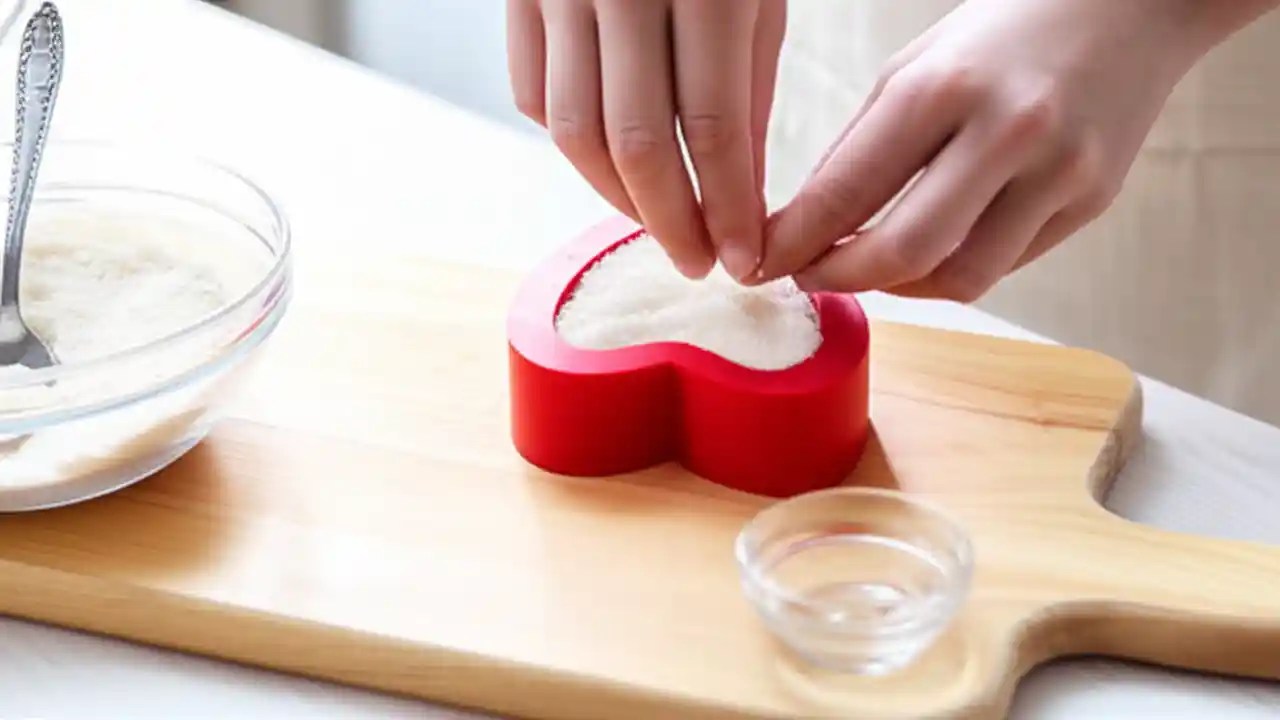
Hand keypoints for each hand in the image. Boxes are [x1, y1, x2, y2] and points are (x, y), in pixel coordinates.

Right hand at [506, 0, 786, 280]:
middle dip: (670, 222)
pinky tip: (610, 164)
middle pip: (636, 144)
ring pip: (574, 133)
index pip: (713, 128)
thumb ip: (749, 93)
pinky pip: (533, 96)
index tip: (743, 258)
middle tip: (698, 262)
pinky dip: (572, 146)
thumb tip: (740, 204)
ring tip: (658, 222)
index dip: (728, 207)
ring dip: (617, 198)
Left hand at [757, 0, 1216, 300]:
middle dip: (842, 278)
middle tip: (810, 277)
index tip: (759, 265)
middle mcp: (1007, 131)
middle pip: (905, 252)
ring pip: (959, 279)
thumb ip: (858, 150)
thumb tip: (801, 228)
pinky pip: (1005, 266)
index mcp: (942, 87)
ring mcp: (1059, 173)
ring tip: (869, 269)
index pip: (847, 191)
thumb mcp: (913, 68)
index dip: (793, 242)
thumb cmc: (1001, 37)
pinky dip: (952, 271)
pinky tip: (929, 251)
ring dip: (899, 288)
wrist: (1131, 6)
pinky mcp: (1092, 202)